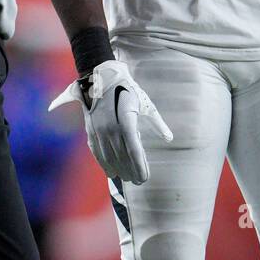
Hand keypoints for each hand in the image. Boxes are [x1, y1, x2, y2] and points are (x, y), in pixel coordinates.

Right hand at [49, 59, 172, 184]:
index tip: (144, 178)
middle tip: (139, 181)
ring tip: (127, 178)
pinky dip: (104, 163)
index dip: (139, 167)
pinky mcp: (91, 130)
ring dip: (119, 170)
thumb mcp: (145, 104)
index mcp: (126, 120)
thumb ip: (157, 123)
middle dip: (131, 171)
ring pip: (109, 157)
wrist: (102, 78)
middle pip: (122, 157)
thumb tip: (169, 138)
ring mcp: (99, 130)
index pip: (134, 151)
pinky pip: (97, 151)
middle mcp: (111, 127)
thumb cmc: (127, 91)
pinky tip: (111, 172)